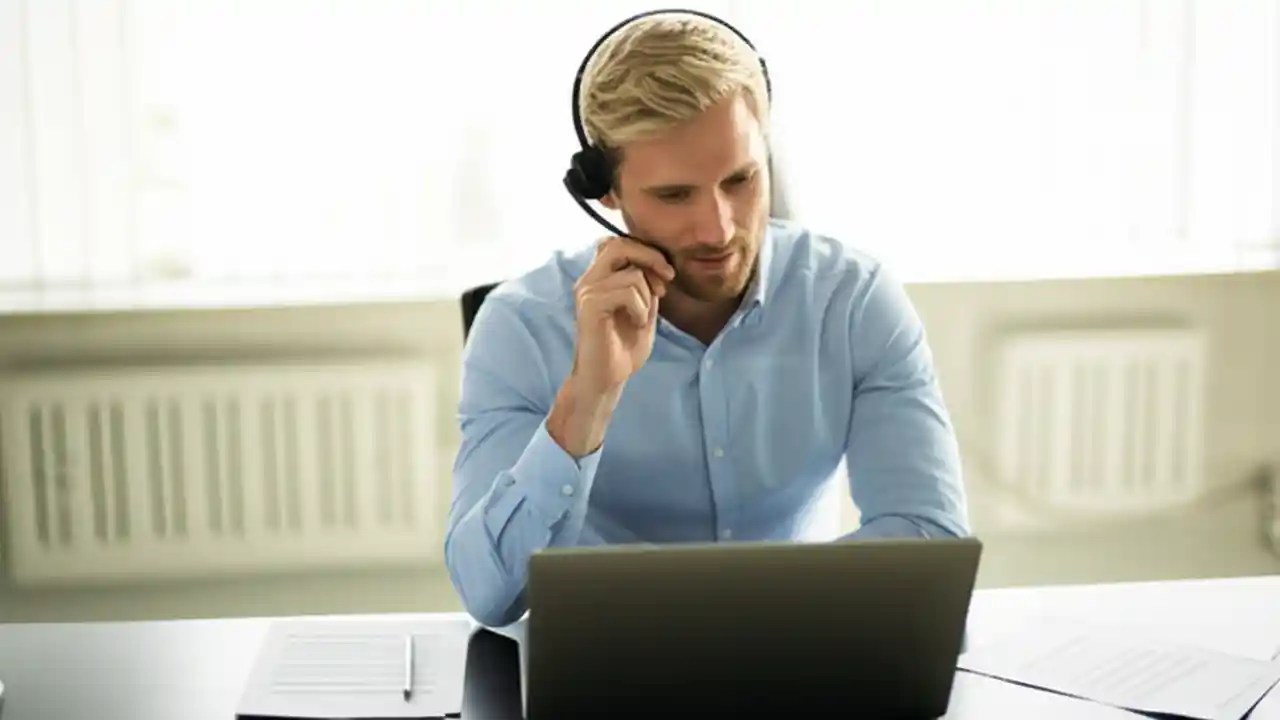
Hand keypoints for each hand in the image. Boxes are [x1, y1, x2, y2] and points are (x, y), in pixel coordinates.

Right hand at [547, 236, 675, 456]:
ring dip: (648, 297)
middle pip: (619, 244)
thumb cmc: (623, 347)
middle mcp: (588, 280)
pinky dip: (641, 308)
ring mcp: (587, 292)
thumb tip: (657, 263)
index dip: (646, 251)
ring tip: (642, 317)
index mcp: (599, 278)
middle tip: (667, 280)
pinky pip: (627, 292)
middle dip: (651, 258)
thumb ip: (646, 284)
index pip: (618, 243)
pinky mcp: (590, 306)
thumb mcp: (644, 309)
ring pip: (632, 274)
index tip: (666, 275)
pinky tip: (636, 323)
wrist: (606, 378)